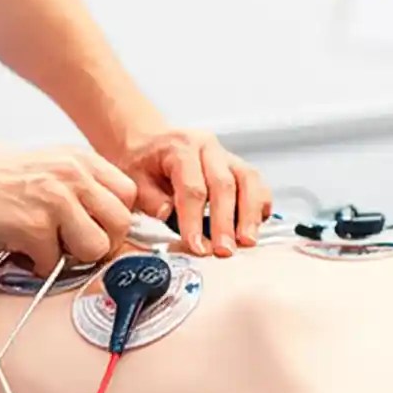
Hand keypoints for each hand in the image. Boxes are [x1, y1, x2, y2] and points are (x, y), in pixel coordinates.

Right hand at [0, 147, 137, 275]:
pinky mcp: (33, 228)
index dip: (116, 220)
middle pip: (122, 223)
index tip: (101, 232)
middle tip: (74, 248)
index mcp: (77, 158)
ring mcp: (55, 200)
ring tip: (46, 249)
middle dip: (102, 244)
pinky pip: (55, 264)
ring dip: (73, 258)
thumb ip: (74, 187)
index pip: (128, 195)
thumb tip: (103, 219)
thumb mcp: (40, 168)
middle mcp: (72, 175)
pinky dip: (36, 267)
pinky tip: (17, 250)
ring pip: (98, 248)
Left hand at [113, 129, 270, 256]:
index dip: (194, 219)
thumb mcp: (132, 178)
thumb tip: (167, 214)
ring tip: (247, 242)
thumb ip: (150, 198)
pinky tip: (257, 224)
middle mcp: (208, 147)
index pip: (192, 187)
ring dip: (250, 214)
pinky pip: (257, 182)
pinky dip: (260, 203)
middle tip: (224, 251)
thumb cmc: (142, 162)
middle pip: (224, 184)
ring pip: (249, 180)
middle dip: (225, 222)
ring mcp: (227, 155)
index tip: (196, 246)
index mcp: (181, 147)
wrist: (150, 142)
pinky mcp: (238, 166)